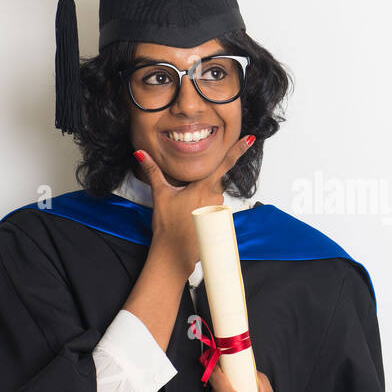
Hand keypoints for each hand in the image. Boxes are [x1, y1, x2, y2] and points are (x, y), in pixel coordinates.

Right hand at [134, 134, 254, 278]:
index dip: (238, 150)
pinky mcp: (221, 224)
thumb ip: (153, 171)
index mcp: (204, 187)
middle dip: (201, 187)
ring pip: (213, 198)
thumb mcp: (160, 194)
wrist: (173, 253)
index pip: (225, 164)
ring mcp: (220, 212)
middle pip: (213, 183)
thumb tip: (141, 154)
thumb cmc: (168, 226)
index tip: (250, 139)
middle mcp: (216, 198)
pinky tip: (193, 222)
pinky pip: (215, 212)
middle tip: (184, 202)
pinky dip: (205, 213)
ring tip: (187, 214)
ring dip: (202, 201)